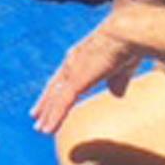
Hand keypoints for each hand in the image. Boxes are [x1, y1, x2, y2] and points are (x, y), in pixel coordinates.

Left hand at [30, 17, 143, 135]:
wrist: (127, 34)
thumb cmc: (129, 45)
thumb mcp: (123, 67)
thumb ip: (118, 81)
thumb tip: (116, 94)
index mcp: (82, 56)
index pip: (65, 76)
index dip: (57, 89)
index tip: (50, 100)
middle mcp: (72, 63)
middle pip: (54, 87)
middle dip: (46, 102)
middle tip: (35, 116)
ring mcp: (72, 72)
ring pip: (56, 98)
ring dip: (48, 115)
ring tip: (40, 129)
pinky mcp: (76, 81)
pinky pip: (62, 104)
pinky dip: (54, 118)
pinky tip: (47, 130)